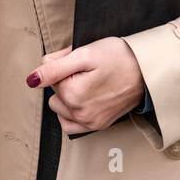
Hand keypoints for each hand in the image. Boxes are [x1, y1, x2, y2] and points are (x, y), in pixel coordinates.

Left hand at [26, 38, 145, 134]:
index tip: (79, 60)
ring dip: (68, 97)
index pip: (50, 78)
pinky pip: (71, 125)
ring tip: (88, 83)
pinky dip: (71, 114)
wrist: (146, 70)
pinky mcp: (98, 126)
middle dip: (64, 81)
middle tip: (86, 70)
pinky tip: (83, 100)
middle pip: (54, 94)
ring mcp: (90, 122)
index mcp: (73, 94)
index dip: (62, 65)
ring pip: (60, 109)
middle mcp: (80, 113)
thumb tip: (32, 79)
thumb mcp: (84, 54)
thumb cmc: (118, 57)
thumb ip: (55, 67)